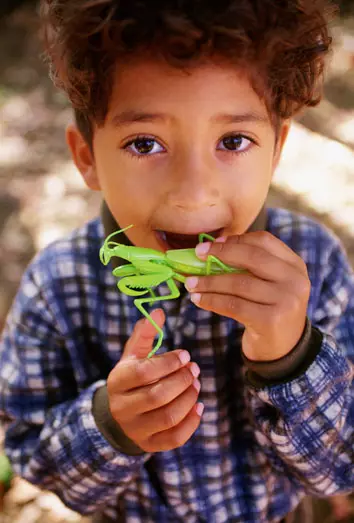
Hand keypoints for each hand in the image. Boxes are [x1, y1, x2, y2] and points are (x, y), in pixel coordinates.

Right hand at [107, 309, 203, 452]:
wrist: (119, 415)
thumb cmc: (131, 378)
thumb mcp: (133, 354)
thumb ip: (145, 332)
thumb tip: (159, 311)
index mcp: (117, 381)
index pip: (144, 373)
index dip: (169, 363)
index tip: (185, 355)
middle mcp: (123, 408)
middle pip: (157, 396)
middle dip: (182, 381)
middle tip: (196, 369)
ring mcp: (136, 429)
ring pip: (168, 417)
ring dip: (189, 399)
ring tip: (197, 383)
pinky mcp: (150, 445)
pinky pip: (174, 438)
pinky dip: (191, 423)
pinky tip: (199, 406)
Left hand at [185, 231, 310, 361]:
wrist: (283, 350)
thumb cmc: (268, 310)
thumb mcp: (269, 285)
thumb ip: (249, 266)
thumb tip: (210, 249)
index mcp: (295, 265)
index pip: (264, 241)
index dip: (236, 239)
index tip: (212, 244)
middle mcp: (295, 281)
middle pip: (252, 257)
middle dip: (221, 253)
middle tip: (197, 254)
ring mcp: (286, 301)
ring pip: (239, 283)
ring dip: (210, 281)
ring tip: (191, 283)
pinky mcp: (271, 320)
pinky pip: (233, 305)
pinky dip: (212, 300)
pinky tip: (198, 299)